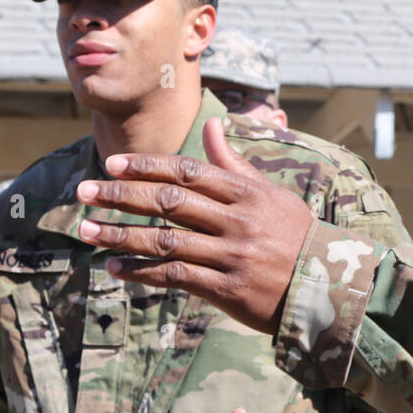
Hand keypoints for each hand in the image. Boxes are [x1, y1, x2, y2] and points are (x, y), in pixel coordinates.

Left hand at [75, 117, 315, 332]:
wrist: (328, 287)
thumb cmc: (296, 236)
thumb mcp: (271, 194)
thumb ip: (235, 164)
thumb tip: (213, 124)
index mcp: (247, 193)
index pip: (188, 172)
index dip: (147, 167)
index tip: (113, 165)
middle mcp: (237, 221)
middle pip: (169, 202)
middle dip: (121, 196)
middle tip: (84, 192)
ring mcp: (231, 255)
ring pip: (165, 240)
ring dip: (121, 236)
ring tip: (87, 231)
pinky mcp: (228, 288)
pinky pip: (176, 276)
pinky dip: (142, 272)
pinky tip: (115, 268)